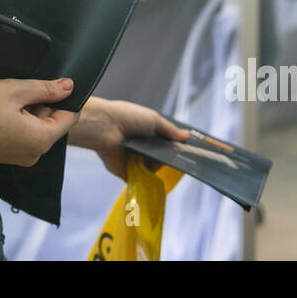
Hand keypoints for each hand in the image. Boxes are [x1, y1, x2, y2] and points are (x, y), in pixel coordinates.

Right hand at [0, 77, 79, 166]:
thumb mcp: (14, 90)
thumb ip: (45, 89)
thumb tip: (69, 87)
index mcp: (40, 139)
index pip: (68, 117)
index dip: (62, 97)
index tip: (46, 85)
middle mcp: (33, 154)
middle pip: (51, 123)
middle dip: (40, 104)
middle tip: (16, 91)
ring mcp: (19, 158)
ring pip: (35, 128)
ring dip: (26, 111)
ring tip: (2, 102)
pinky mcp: (6, 156)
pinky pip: (21, 136)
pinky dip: (15, 121)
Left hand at [67, 97, 190, 180]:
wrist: (105, 128)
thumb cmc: (128, 118)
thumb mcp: (154, 119)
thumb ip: (170, 130)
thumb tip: (187, 136)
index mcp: (145, 133)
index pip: (164, 143)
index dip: (176, 147)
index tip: (191, 152)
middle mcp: (140, 147)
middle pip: (161, 157)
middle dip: (171, 158)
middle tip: (186, 161)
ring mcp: (134, 161)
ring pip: (154, 168)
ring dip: (160, 166)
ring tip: (171, 165)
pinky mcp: (127, 173)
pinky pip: (142, 179)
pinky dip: (149, 179)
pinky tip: (159, 177)